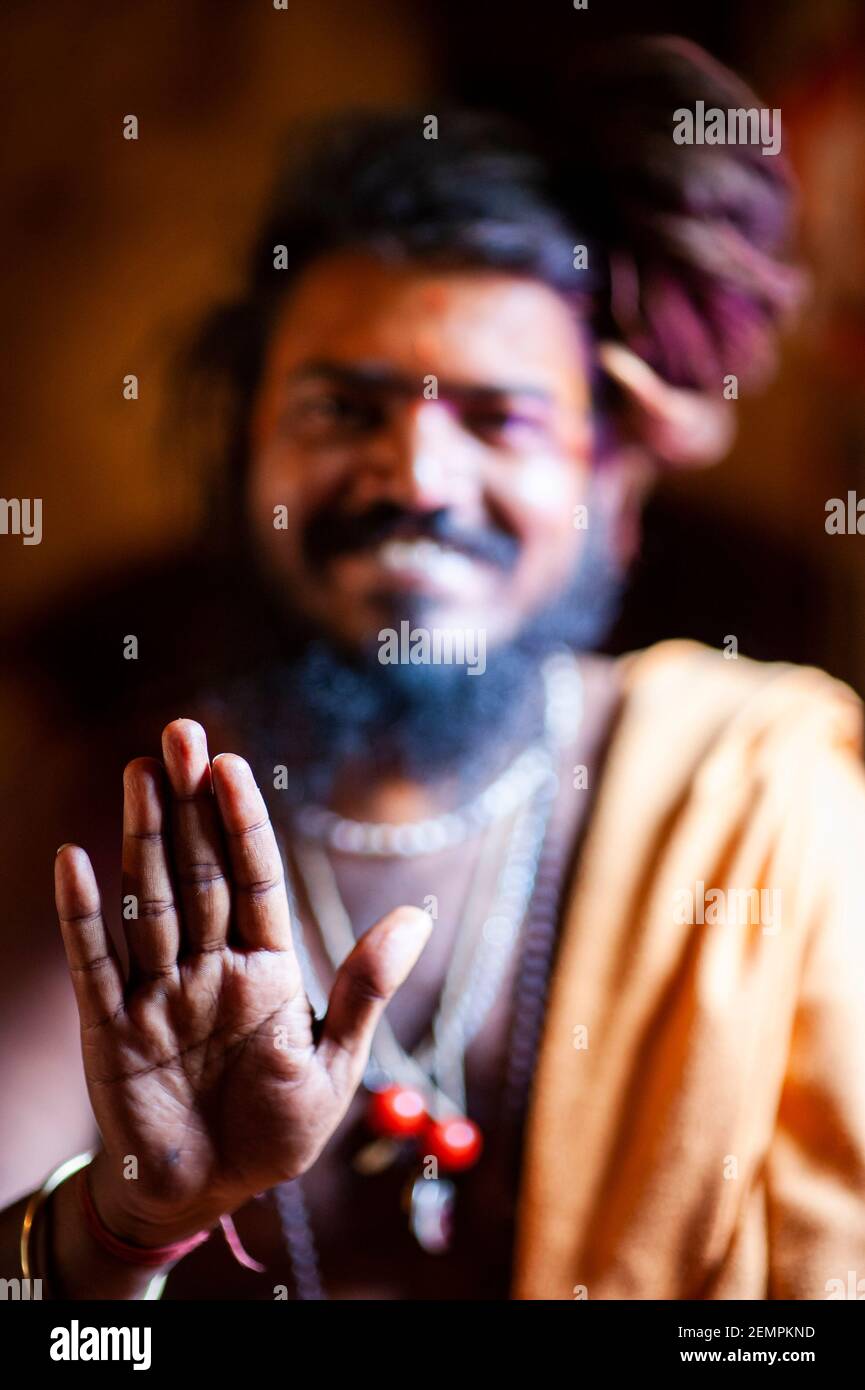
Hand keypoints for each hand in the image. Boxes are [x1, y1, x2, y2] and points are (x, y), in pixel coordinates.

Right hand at [54, 719, 431, 1246]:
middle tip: (179, 734)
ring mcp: (157, 991)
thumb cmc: (274, 1133)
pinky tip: (75, 858)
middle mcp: (209, 966)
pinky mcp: (110, 1028)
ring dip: (143, 837)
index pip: (254, 878)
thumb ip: (364, 989)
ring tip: (140, 772)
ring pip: (150, 900)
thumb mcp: (333, 1066)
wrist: (207, 1197)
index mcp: (266, 969)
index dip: (242, 822)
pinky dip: (83, 915)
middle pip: (199, 871)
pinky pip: (94, 963)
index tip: (232, 766)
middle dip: (189, 805)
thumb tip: (416, 916)